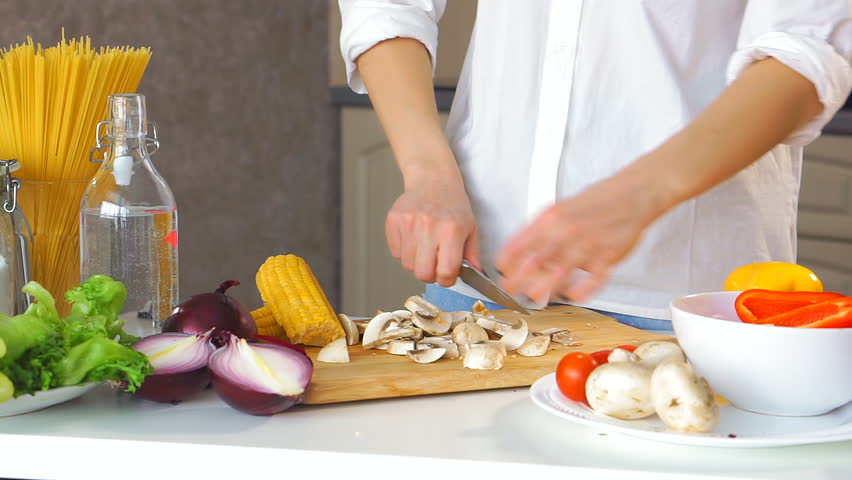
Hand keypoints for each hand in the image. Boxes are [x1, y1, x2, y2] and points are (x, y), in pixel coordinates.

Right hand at [386, 173, 478, 286]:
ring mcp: (409, 223)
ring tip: (424, 246)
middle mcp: (429, 227)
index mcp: (451, 231)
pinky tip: (414, 237)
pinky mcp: (394, 221)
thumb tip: (474, 275)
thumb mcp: (470, 228)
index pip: (445, 272)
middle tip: (434, 263)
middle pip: (422, 274)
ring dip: (416, 261)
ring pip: (407, 265)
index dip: (446, 279)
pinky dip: (404, 250)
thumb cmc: (453, 204)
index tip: (447, 275)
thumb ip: (471, 254)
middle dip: (429, 274)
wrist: (433, 179)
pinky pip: (395, 252)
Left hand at [495, 171, 669, 302]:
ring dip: (544, 289)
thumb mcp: (560, 208)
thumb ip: (541, 229)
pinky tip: (571, 296)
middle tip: (510, 291)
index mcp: (551, 218)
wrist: (632, 195)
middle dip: (518, 281)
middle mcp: (566, 231)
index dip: (507, 261)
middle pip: (535, 262)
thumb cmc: (596, 202)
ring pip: (560, 274)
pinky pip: (592, 280)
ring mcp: (588, 245)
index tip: (501, 272)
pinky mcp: (608, 257)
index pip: (520, 243)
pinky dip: (581, 291)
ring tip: (535, 298)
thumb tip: (521, 250)